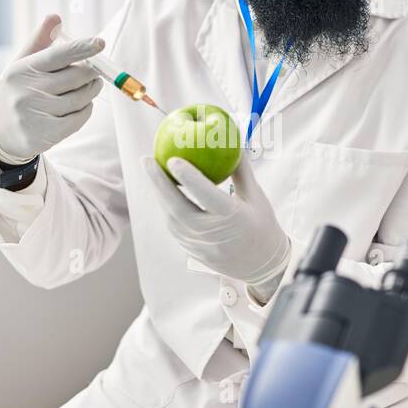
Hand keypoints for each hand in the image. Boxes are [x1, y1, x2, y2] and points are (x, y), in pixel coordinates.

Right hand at [0, 15, 105, 162]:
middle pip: (76, 77)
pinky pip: (79, 118)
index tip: (100, 43)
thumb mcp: (21, 66)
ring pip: (81, 99)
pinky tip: (83, 107)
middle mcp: (27, 90)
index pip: (58, 55)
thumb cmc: (17, 93)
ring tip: (90, 88)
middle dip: (92, 73)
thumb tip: (55, 17)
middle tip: (96, 73)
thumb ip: (40, 42)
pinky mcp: (46, 133)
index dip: (82, 48)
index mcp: (23, 70)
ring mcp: (36, 113)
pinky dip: (86, 111)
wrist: (0, 134)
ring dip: (91, 92)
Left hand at [142, 152, 290, 294]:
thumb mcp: (256, 197)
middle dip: (158, 182)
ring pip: (171, 217)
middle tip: (146, 160)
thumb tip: (231, 142)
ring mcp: (199, 245)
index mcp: (233, 218)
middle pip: (178, 207)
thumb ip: (241, 170)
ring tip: (151, 170)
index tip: (173, 159)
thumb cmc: (261, 226)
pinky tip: (162, 191)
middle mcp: (212, 233)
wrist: (260, 264)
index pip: (207, 195)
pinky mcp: (190, 251)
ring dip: (159, 193)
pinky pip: (174, 226)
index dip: (189, 178)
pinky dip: (166, 207)